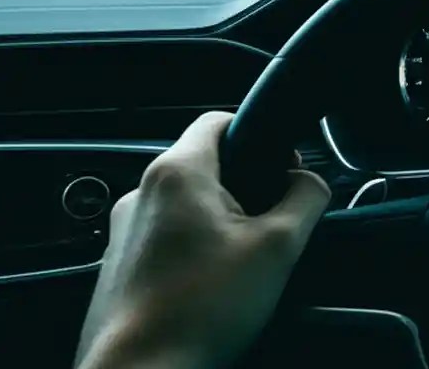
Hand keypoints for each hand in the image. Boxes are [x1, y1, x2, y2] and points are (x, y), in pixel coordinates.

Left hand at [75, 112, 329, 368]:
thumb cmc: (204, 309)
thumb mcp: (279, 247)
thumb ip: (306, 198)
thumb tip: (310, 181)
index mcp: (177, 172)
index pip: (220, 119)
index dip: (261, 134)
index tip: (284, 169)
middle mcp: (141, 191)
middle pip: (206, 163)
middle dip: (245, 187)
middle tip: (272, 225)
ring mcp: (124, 229)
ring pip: (187, 203)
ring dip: (220, 221)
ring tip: (243, 262)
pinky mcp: (119, 262)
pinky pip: (167, 236)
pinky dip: (195, 248)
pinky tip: (213, 284)